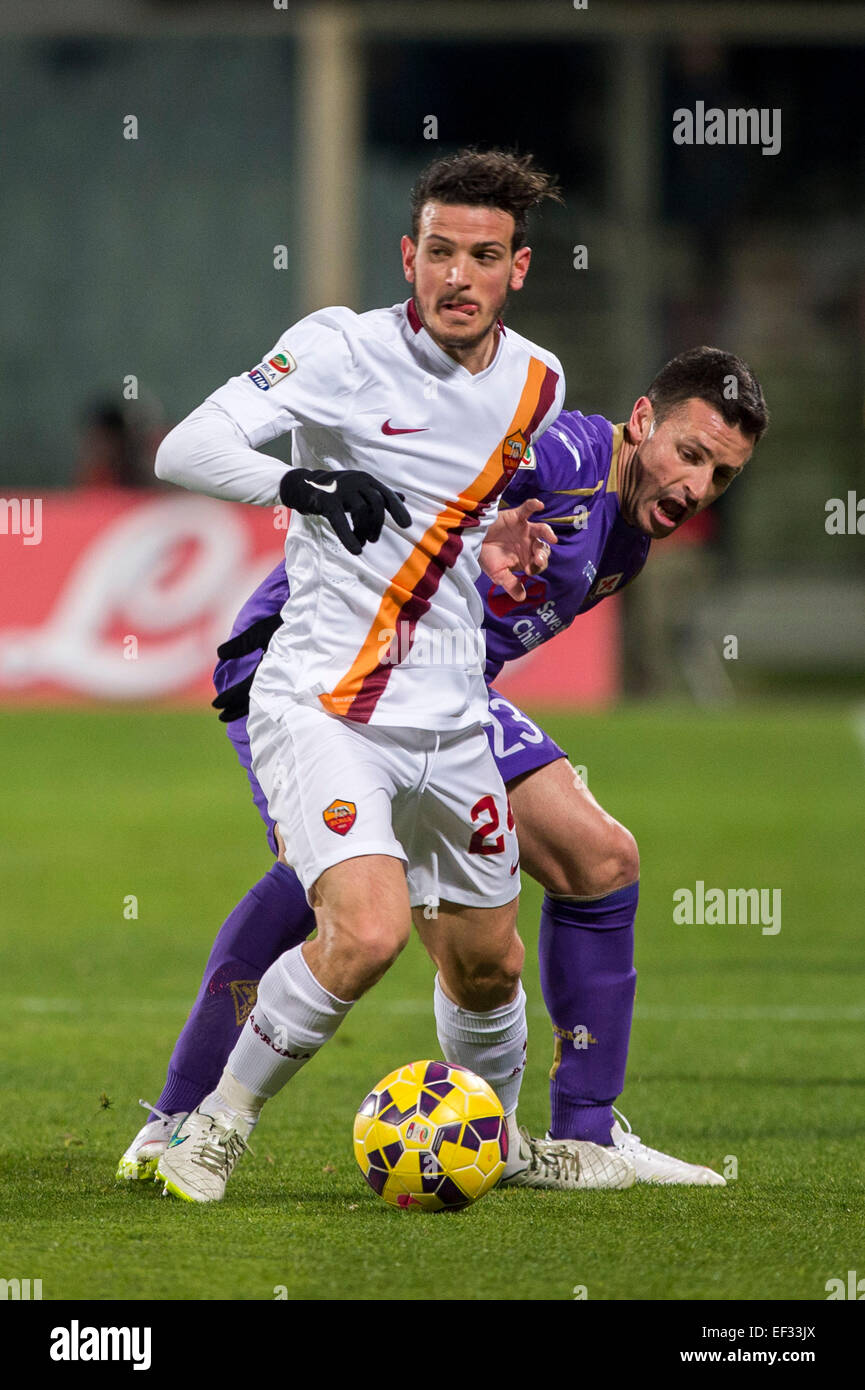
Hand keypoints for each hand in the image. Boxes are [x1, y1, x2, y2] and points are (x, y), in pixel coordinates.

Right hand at [279, 468, 410, 554]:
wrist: (305, 486)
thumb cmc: (337, 491)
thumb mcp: (360, 490)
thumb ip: (380, 494)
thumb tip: (403, 497)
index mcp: (366, 480)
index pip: (387, 495)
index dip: (398, 510)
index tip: (406, 525)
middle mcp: (356, 481)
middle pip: (376, 503)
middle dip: (377, 524)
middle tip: (372, 539)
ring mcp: (341, 489)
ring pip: (361, 511)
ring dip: (363, 532)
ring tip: (361, 543)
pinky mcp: (327, 500)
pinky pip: (340, 521)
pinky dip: (349, 537)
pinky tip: (356, 550)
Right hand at [480, 498, 556, 600]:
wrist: (471, 539)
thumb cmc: (486, 557)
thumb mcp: (497, 574)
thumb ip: (511, 585)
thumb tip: (522, 598)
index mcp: (526, 558)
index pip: (539, 564)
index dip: (536, 567)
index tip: (528, 571)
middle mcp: (528, 544)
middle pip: (543, 549)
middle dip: (542, 554)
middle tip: (538, 559)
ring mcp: (524, 530)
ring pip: (541, 530)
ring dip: (547, 534)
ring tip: (551, 538)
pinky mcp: (516, 516)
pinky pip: (528, 509)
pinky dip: (534, 505)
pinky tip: (539, 505)